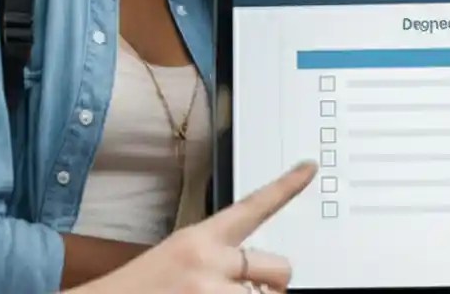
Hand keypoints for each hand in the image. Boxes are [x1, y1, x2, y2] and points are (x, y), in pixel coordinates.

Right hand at [70, 161, 317, 293]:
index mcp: (199, 239)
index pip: (253, 206)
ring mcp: (211, 293)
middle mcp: (210, 262)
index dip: (287, 186)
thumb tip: (256, 273)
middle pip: (281, 268)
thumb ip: (216, 259)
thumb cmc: (140, 288)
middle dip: (273, 285)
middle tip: (250, 292)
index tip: (309, 168)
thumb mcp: (177, 259)